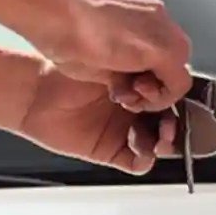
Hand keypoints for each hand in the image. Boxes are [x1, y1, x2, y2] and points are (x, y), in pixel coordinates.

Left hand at [18, 62, 179, 174]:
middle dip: (173, 124)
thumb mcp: (125, 52)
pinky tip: (140, 146)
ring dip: (163, 142)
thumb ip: (157, 65)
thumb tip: (178, 81)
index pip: (171, 95)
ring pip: (157, 143)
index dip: (176, 99)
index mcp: (140, 78)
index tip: (172, 98)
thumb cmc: (71, 63)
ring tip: (158, 135)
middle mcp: (133, 104)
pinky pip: (137, 162)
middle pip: (168, 121)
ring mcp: (122, 128)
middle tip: (168, 121)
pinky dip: (143, 158)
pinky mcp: (110, 149)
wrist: (37, 86)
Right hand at [34, 0, 192, 113]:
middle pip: (172, 65)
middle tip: (126, 94)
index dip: (143, 76)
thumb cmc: (67, 30)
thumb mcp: (101, 47)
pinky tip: (132, 98)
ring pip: (178, 75)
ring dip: (154, 95)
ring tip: (127, 97)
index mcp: (143, 15)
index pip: (159, 54)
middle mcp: (160, 19)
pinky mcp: (166, 51)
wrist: (60, 19)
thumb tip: (128, 76)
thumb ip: (121, 58)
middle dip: (151, 87)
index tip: (123, 86)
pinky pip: (179, 85)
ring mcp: (167, 33)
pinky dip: (158, 98)